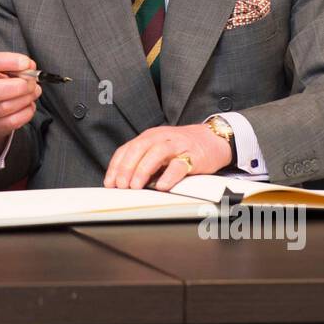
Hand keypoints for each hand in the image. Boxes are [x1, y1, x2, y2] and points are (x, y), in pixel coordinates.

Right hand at [0, 52, 41, 153]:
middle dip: (19, 86)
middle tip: (32, 82)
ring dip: (26, 98)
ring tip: (33, 92)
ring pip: (6, 107)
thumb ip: (15, 67)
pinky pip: (13, 121)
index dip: (9, 61)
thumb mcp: (0, 72)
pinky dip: (26, 112)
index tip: (26, 63)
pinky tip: (29, 104)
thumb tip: (30, 67)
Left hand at [104, 123, 232, 189]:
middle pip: (139, 149)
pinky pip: (180, 165)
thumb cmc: (183, 147)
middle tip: (121, 185)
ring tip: (136, 186)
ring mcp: (177, 145)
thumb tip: (124, 182)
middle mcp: (161, 138)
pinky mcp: (193, 156)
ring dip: (143, 170)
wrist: (213, 139)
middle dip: (126, 168)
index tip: (110, 182)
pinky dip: (169, 175)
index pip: (127, 149)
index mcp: (150, 137)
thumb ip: (143, 160)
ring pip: (156, 153)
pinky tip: (163, 186)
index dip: (116, 166)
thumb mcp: (159, 149)